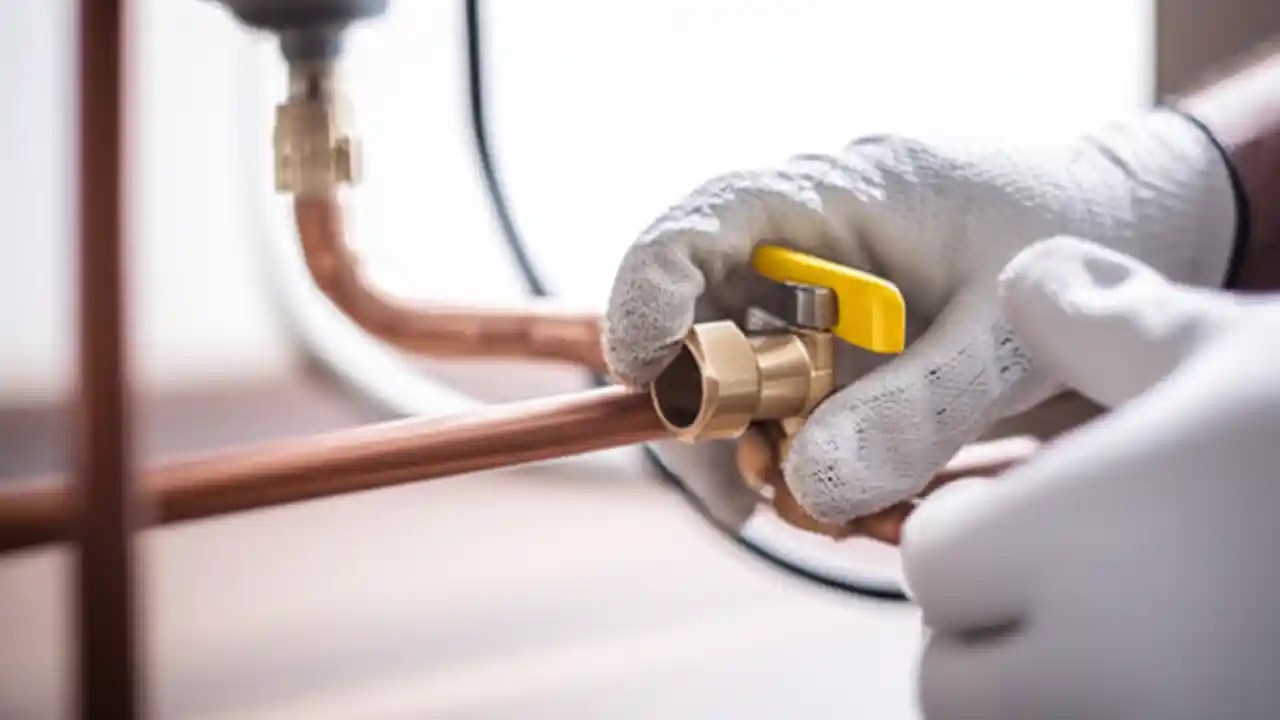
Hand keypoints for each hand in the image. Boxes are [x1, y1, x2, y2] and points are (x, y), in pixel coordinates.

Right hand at [604, 110, 1235, 522]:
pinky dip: (795, 463)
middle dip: (702, 415)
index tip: (651, 384)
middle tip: (745, 492)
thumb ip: (917, 408)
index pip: (691, 232)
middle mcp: (795, 249)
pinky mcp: (828, 351)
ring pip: (725, 379)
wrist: (1121, 227)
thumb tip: (806, 488)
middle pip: (688, 323)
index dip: (647, 304)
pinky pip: (779, 410)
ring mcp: (806, 303)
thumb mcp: (1009, 330)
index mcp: (824, 200)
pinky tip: (846, 494)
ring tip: (813, 503)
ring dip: (750, 452)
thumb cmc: (1069, 238)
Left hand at [903, 237, 1279, 719]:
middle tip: (1080, 585)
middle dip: (993, 636)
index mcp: (1079, 545)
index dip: (974, 531)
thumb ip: (1109, 324)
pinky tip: (1200, 668)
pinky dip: (1119, 715)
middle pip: (957, 685)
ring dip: (1049, 691)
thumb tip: (1030, 284)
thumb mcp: (1242, 358)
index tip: (1033, 512)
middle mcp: (1104, 674)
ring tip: (1144, 626)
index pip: (935, 562)